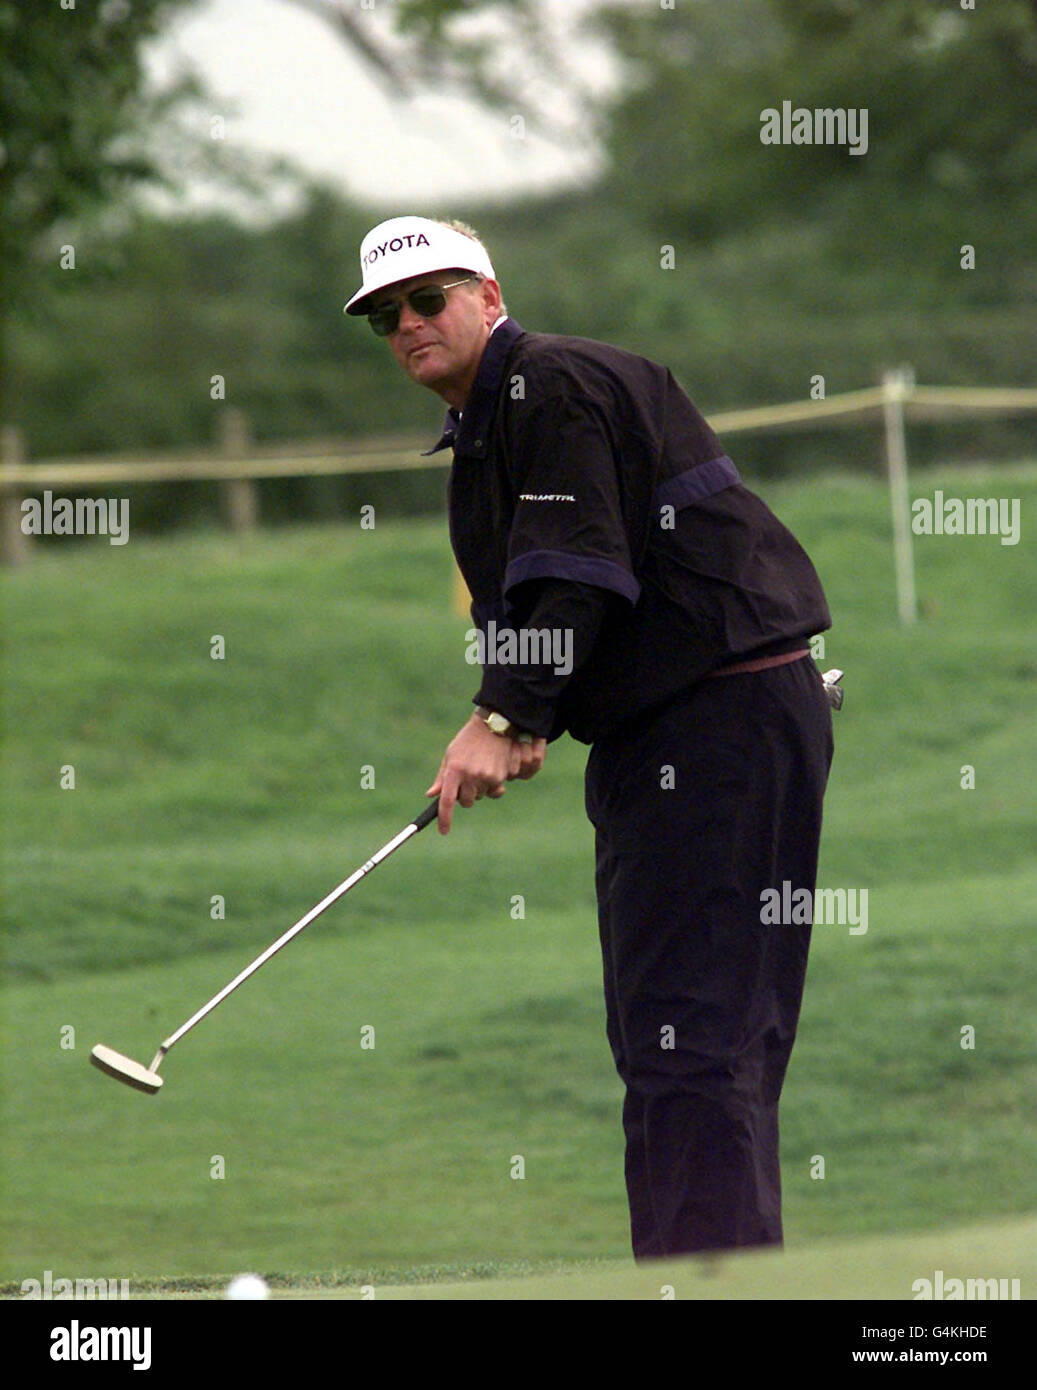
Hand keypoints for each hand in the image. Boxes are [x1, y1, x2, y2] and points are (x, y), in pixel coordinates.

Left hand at [426, 715, 546, 833]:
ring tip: (481, 769)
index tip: (444, 831)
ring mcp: (486, 776)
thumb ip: (442, 778)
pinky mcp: (501, 776)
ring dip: (480, 789)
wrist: (495, 726)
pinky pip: (495, 791)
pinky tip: (493, 770)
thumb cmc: (468, 740)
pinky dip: (493, 785)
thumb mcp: (452, 755)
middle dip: (466, 796)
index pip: (447, 800)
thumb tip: (431, 795)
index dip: (445, 818)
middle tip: (468, 781)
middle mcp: (470, 775)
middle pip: (466, 802)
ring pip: (481, 796)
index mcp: (454, 769)